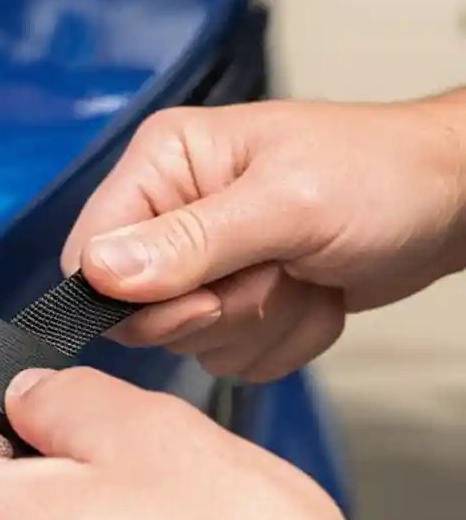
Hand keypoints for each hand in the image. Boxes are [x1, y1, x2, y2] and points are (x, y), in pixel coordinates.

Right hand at [62, 94, 465, 380]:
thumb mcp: (288, 204)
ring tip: (304, 274)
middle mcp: (170, 210)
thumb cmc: (383, 174)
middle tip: (276, 273)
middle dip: (221, 310)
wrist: (453, 201)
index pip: (90, 254)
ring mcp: (200, 258)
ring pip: (188, 340)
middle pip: (138, 310)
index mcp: (163, 164)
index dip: (139, 297)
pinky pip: (227, 355)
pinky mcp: (232, 295)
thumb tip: (101, 273)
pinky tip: (311, 293)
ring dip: (260, 325)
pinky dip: (281, 340)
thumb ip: (190, 243)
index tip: (209, 297)